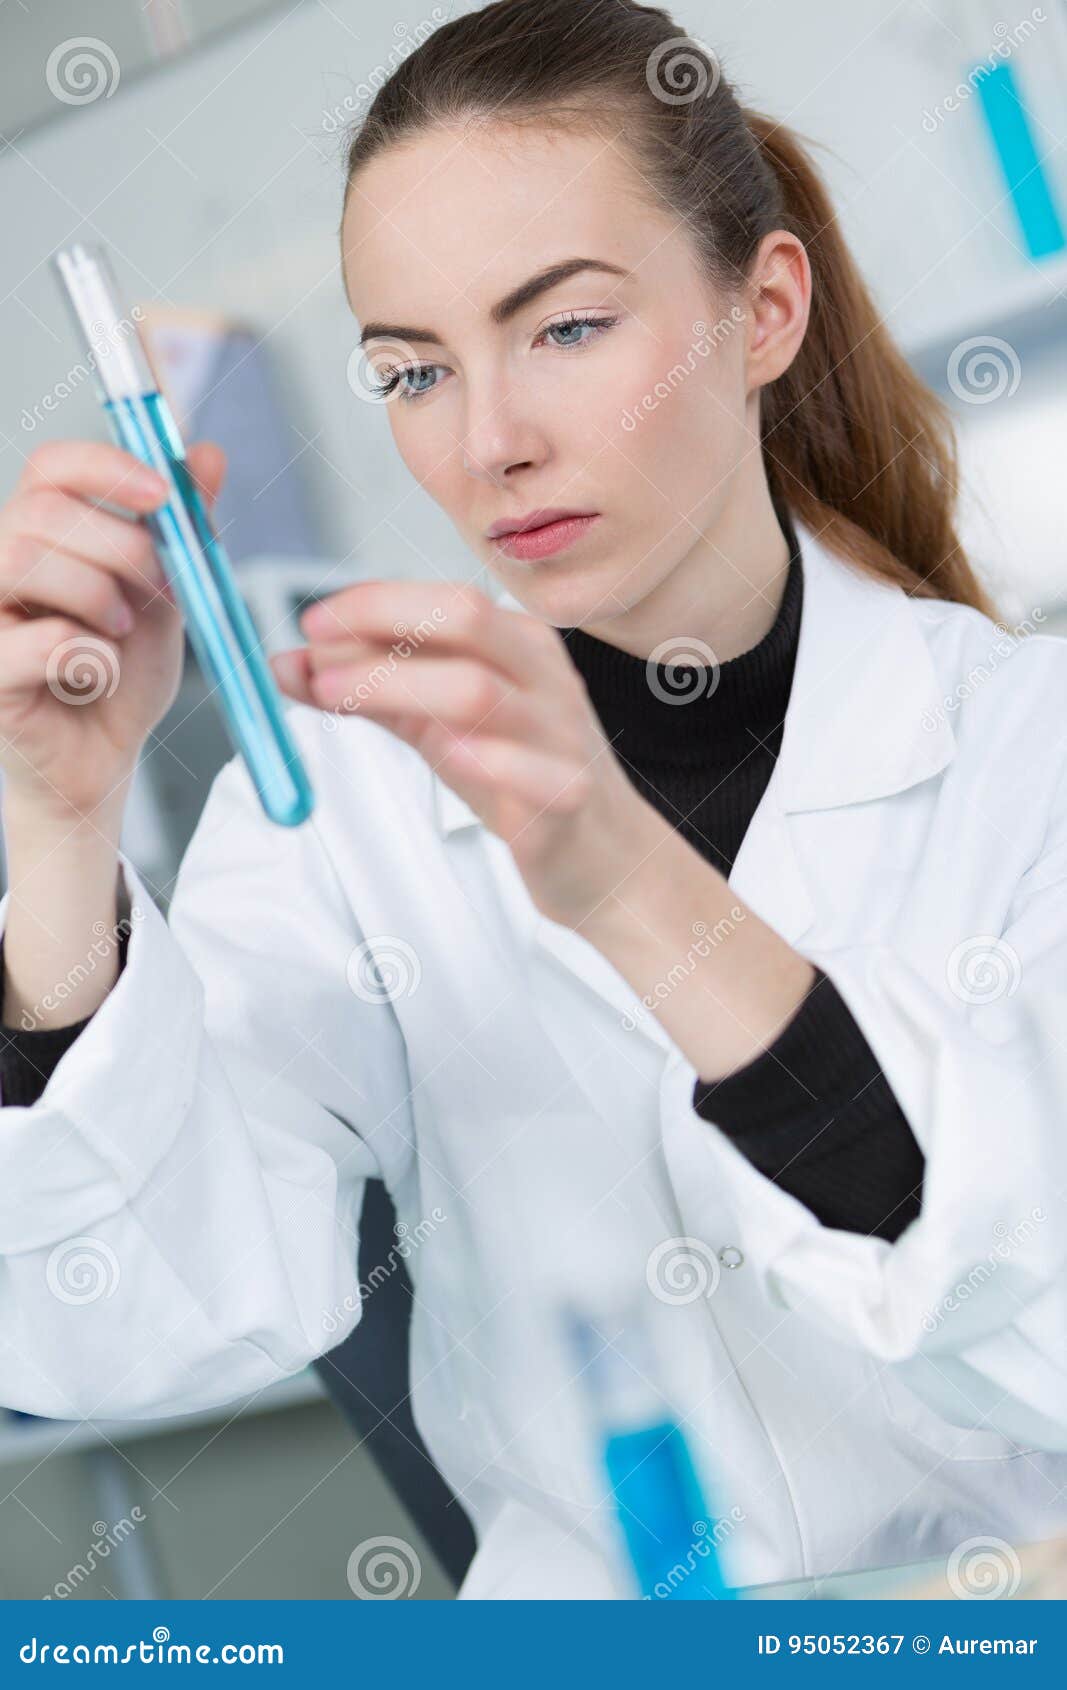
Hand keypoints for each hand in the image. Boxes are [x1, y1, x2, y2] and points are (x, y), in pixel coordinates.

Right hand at [0, 437, 225, 820]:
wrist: (106, 758)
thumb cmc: (123, 675)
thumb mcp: (169, 595)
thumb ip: (183, 529)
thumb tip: (206, 453)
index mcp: (41, 532)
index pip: (51, 466)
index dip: (106, 467)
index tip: (164, 495)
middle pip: (42, 510)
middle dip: (122, 546)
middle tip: (164, 590)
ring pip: (23, 560)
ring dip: (97, 595)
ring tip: (121, 632)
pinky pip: (37, 640)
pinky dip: (88, 657)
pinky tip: (96, 674)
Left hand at [270, 579, 657, 928]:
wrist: (604, 856)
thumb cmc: (519, 778)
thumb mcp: (442, 726)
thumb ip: (372, 693)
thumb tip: (289, 663)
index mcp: (518, 646)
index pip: (444, 600)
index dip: (371, 602)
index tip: (311, 622)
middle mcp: (543, 678)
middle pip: (465, 619)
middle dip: (381, 621)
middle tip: (315, 649)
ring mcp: (559, 736)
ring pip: (479, 690)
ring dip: (396, 684)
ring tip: (334, 697)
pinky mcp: (567, 798)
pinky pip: (527, 772)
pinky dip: (479, 759)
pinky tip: (441, 754)